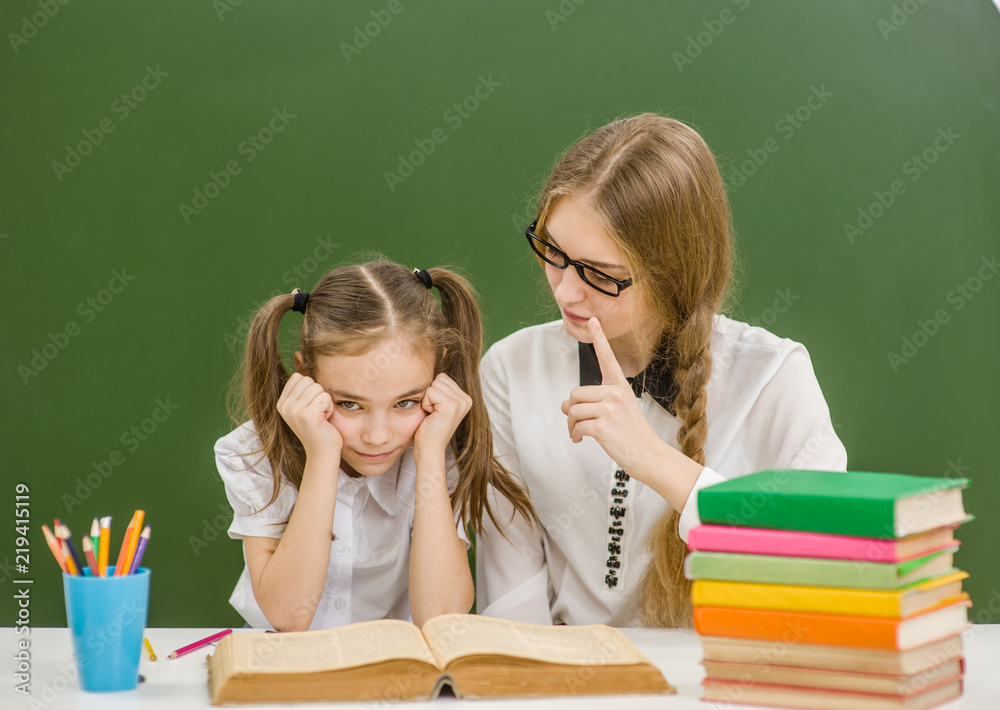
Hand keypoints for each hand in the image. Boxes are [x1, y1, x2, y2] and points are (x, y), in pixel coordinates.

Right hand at [276, 373, 342, 460]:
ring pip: (318, 388)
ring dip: (325, 402)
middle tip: (318, 414)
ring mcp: (294, 411)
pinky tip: (324, 420)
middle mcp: (284, 406)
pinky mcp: (307, 415)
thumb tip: (298, 354)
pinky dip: (329, 408)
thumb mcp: (306, 404)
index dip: (311, 390)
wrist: (322, 452)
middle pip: (309, 381)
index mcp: (282, 402)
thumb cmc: (319, 427)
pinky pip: (325, 397)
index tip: (311, 408)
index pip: (299, 377)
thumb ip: (303, 386)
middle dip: (319, 395)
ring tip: (321, 417)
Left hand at [413, 373, 471, 458]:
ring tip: (432, 414)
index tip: (436, 410)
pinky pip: (430, 392)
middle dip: (430, 394)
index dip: (433, 392)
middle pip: (439, 378)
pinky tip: (431, 416)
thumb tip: (436, 365)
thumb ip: (440, 389)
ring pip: (434, 384)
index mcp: (465, 398)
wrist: (430, 450)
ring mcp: (460, 402)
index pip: (442, 377)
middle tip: (433, 413)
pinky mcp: (452, 405)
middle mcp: (466, 399)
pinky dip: (426, 403)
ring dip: (427, 399)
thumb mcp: (437, 405)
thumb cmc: (429, 428)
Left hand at [561, 318, 661, 476]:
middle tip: (576, 424)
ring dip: (571, 425)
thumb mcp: (617, 413)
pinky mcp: (603, 426)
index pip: (607, 359)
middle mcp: (616, 394)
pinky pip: (576, 426)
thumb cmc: (634, 435)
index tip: (593, 321)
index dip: (599, 339)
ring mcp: (610, 409)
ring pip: (573, 410)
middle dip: (571, 411)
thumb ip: (593, 404)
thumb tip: (564, 405)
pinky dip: (575, 435)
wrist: (649, 455)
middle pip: (575, 393)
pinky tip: (581, 440)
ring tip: (579, 434)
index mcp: (620, 387)